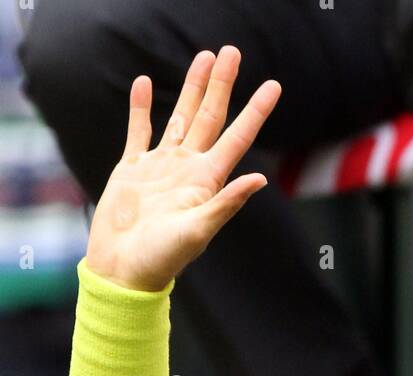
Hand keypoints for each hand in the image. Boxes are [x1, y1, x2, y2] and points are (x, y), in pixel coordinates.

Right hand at [85, 46, 280, 291]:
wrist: (123, 272)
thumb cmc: (161, 259)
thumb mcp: (197, 231)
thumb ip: (226, 204)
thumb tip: (260, 180)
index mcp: (206, 181)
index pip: (237, 138)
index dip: (255, 111)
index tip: (273, 85)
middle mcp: (187, 169)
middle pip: (210, 117)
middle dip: (221, 84)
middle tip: (231, 51)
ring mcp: (160, 168)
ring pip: (181, 117)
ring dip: (192, 89)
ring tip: (203, 57)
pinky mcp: (132, 170)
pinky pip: (139, 131)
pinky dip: (142, 107)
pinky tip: (145, 83)